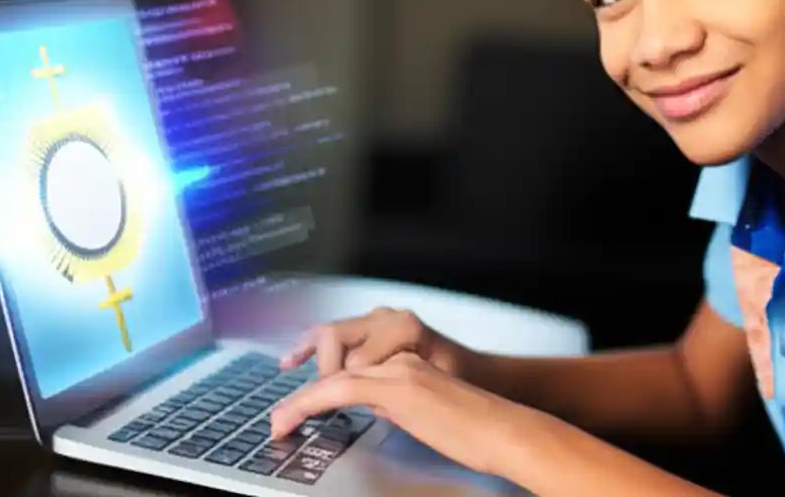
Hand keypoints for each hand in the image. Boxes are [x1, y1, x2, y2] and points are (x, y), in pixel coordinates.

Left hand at [269, 352, 535, 475]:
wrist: (505, 430)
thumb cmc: (477, 429)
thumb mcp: (428, 410)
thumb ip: (399, 402)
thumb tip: (376, 408)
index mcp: (407, 359)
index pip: (350, 355)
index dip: (316, 367)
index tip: (293, 390)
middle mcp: (400, 356)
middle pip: (334, 353)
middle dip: (301, 383)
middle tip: (281, 418)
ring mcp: (399, 369)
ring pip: (332, 371)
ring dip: (297, 400)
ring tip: (279, 424)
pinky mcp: (399, 387)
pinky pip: (340, 388)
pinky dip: (307, 404)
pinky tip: (290, 420)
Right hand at [279, 307, 480, 380]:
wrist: (479, 372)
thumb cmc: (461, 379)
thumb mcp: (432, 386)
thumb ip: (396, 387)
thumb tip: (364, 396)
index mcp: (404, 328)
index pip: (354, 360)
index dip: (335, 386)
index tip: (320, 405)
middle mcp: (390, 318)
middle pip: (336, 337)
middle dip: (323, 368)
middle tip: (316, 396)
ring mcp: (382, 320)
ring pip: (334, 331)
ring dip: (309, 350)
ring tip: (288, 367)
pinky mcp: (376, 327)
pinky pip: (339, 332)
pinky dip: (316, 345)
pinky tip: (295, 356)